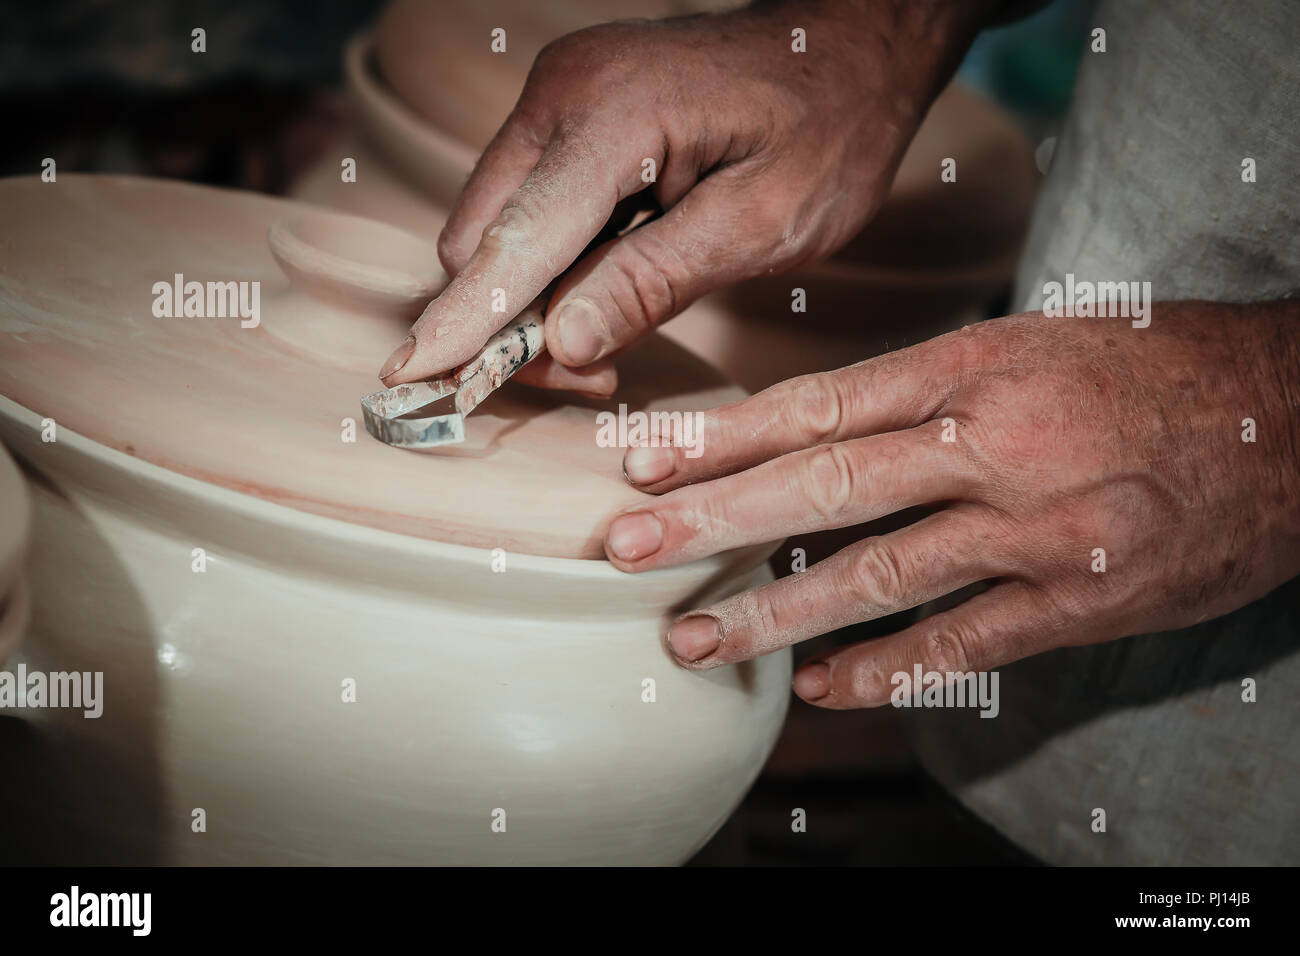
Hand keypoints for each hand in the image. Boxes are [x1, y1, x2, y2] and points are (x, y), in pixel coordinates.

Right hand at [378, 0, 990, 389]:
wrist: (848, 44)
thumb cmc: (827, 128)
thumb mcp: (760, 222)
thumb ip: (654, 281)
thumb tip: (562, 343)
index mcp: (612, 116)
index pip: (512, 241)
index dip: (463, 322)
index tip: (409, 378)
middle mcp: (562, 93)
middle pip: (479, 235)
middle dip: (502, 322)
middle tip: (583, 380)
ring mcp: (558, 96)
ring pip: (493, 223)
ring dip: (525, 297)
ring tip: (601, 341)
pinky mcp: (567, 111)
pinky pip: (525, 202)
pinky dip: (544, 260)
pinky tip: (598, 289)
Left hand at [603, 302, 1299, 707]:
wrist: (1288, 417)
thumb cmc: (1149, 370)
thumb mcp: (1031, 343)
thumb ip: (930, 388)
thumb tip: (819, 430)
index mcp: (974, 367)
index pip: (819, 404)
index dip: (724, 436)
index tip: (646, 458)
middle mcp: (994, 444)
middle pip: (825, 486)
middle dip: (715, 519)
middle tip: (627, 548)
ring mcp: (1034, 527)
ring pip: (878, 574)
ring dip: (776, 612)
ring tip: (696, 636)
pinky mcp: (1077, 598)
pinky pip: (960, 643)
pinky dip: (885, 668)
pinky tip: (822, 687)